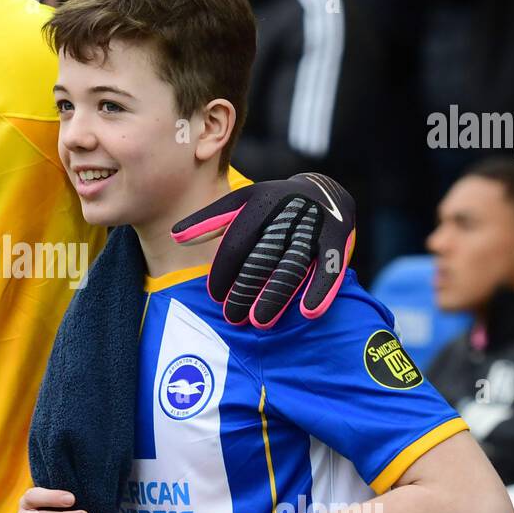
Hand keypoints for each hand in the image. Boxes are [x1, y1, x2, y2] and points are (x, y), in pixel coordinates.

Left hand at [172, 173, 355, 326]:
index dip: (224, 270)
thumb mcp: (242, 204)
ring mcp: (314, 225)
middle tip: (231, 317)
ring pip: (292, 265)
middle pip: (262, 256)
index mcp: (260, 202)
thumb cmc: (273, 205)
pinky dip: (320, 289)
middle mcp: (287, 212)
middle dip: (245, 289)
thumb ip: (210, 221)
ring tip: (259, 323)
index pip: (236, 241)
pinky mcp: (338, 239)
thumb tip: (175, 237)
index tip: (214, 296)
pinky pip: (330, 266)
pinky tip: (307, 312)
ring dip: (275, 295)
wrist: (325, 189)